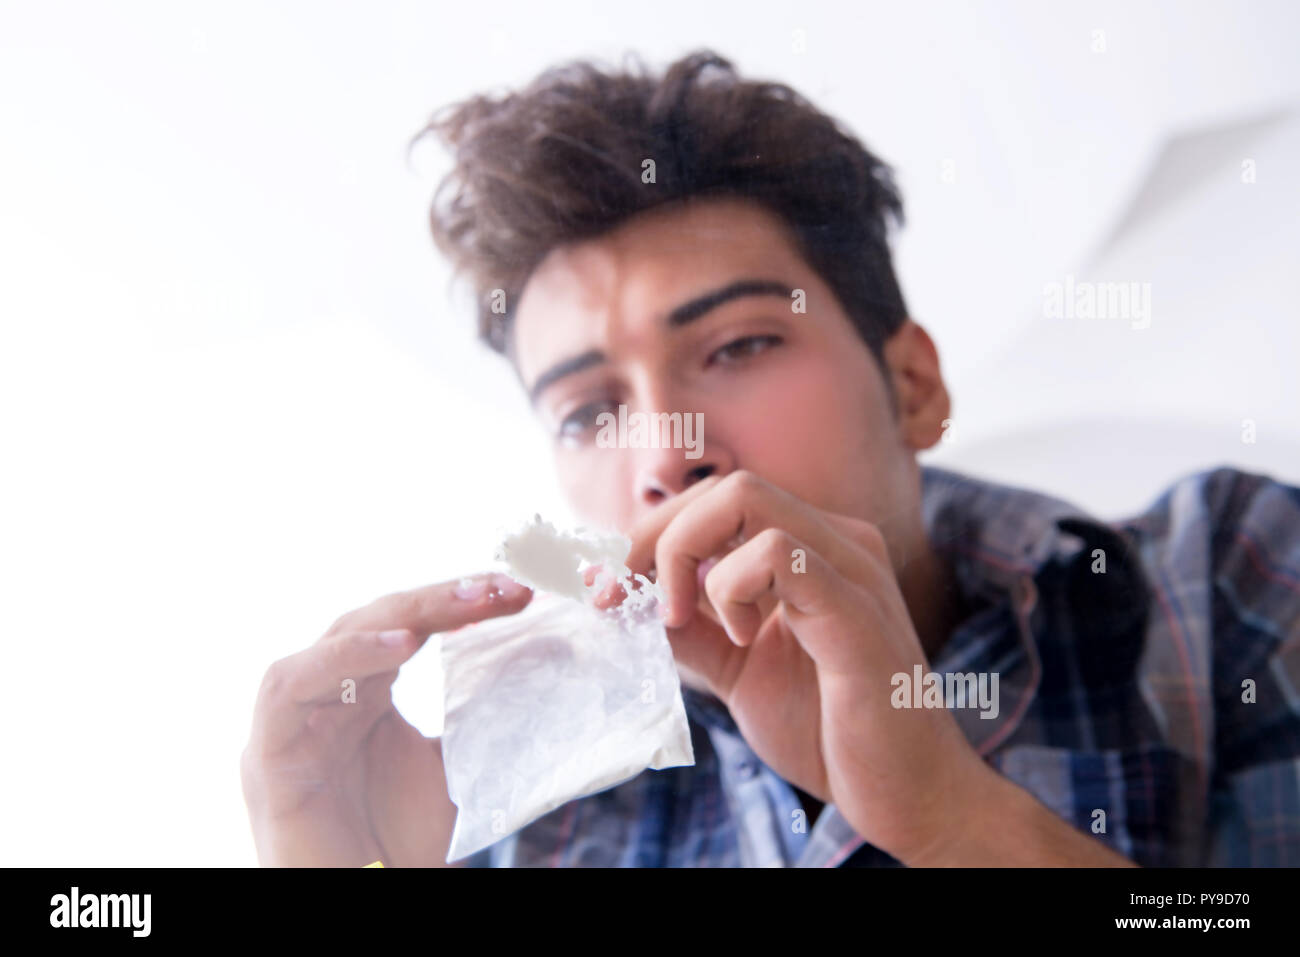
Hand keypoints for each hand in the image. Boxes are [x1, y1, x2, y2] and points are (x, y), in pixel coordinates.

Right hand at [240, 573, 531, 866]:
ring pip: (340, 635)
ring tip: (464, 603)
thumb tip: (544, 668)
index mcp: (365, 692)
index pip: (413, 626)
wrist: (365, 897)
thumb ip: (480, 720)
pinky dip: (347, 656)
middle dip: (445, 598)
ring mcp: (292, 718)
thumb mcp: (455, 769)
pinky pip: (293, 683)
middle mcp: (325, 693)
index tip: (520, 592)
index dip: (463, 604)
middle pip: (382, 620)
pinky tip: (401, 645)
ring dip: (403, 614)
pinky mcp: (269, 750)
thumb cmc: (400, 844)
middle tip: (504, 587)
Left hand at [622, 470, 990, 864]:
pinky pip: (779, 554)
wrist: (905, 791)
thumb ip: (689, 629)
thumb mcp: (736, 669)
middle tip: (620, 597)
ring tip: (680, 620)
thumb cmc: (829, 728)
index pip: (718, 503)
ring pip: (745, 499)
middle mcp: (837, 541)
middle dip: (653, 538)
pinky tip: (740, 637)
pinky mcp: (856, 608)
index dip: (651, 535)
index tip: (605, 587)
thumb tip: (622, 596)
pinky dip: (731, 588)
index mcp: (814, 549)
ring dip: (684, 555)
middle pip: (725, 488)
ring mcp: (851, 568)